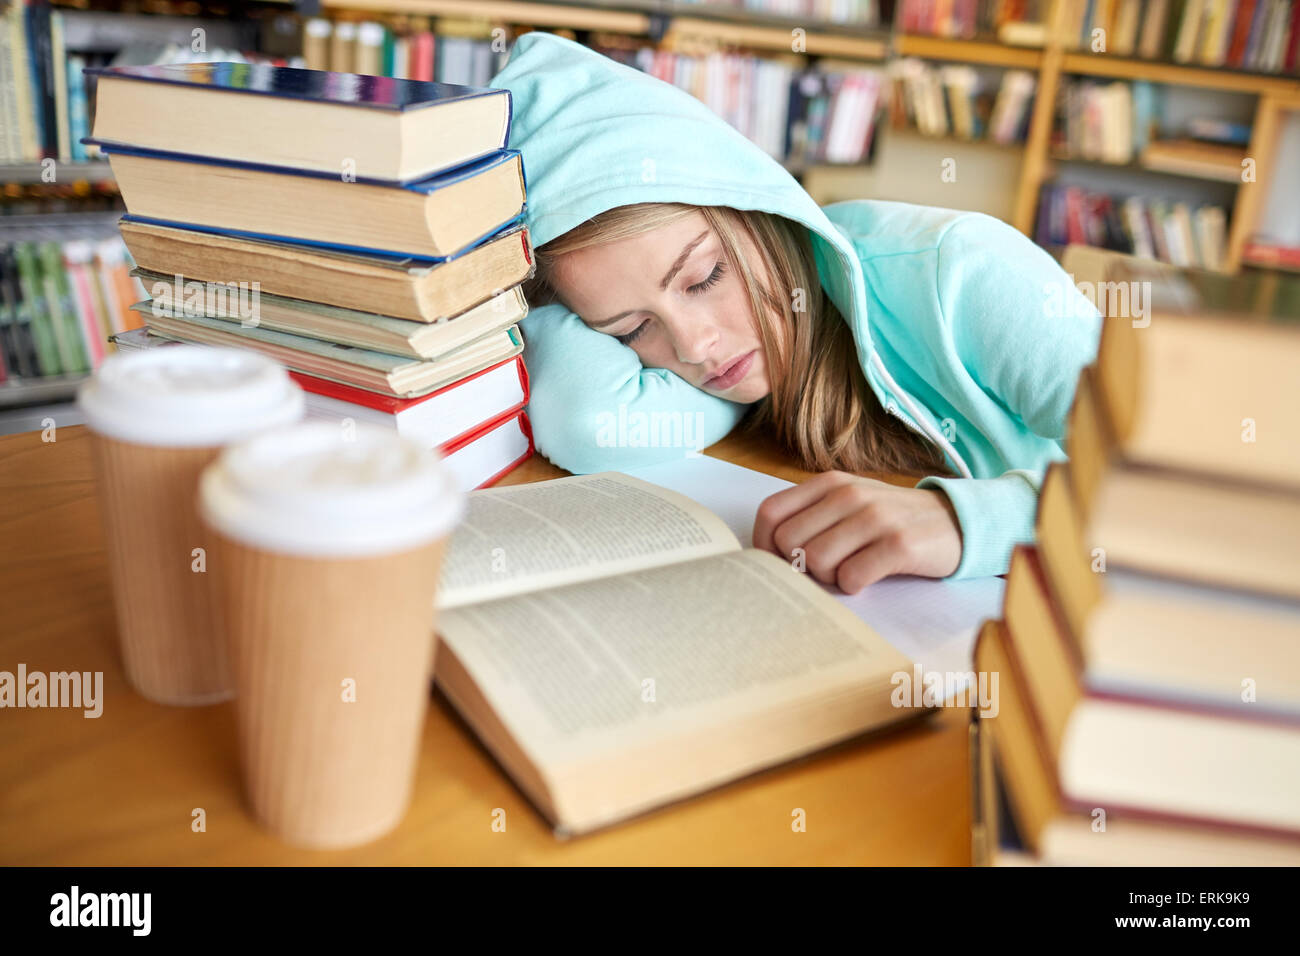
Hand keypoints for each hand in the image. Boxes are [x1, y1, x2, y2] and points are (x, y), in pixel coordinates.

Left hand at [752, 471, 962, 591]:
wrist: (957, 522)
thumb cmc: (891, 520)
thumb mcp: (849, 504)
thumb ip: (811, 517)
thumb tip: (767, 552)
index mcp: (830, 483)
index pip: (770, 513)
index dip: (763, 545)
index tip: (777, 563)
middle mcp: (849, 494)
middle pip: (788, 542)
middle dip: (799, 565)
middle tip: (826, 568)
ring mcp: (874, 517)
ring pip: (815, 560)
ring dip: (827, 577)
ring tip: (850, 570)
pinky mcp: (898, 545)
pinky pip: (850, 577)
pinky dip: (852, 586)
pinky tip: (867, 577)